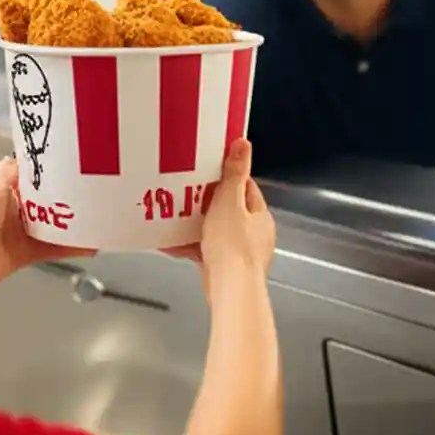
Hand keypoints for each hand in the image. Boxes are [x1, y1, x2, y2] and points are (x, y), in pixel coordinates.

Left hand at [0, 158, 94, 292]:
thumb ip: (9, 171)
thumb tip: (21, 154)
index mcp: (2, 193)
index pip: (31, 181)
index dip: (50, 176)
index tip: (72, 171)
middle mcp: (11, 213)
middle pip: (45, 205)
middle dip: (66, 202)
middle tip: (91, 197)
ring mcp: (18, 235)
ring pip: (51, 228)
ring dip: (71, 227)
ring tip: (95, 222)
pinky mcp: (23, 255)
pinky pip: (50, 250)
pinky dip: (68, 249)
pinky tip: (87, 246)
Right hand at [163, 139, 275, 277]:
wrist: (229, 289)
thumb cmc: (233, 246)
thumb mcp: (230, 201)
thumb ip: (234, 173)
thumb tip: (243, 145)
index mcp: (261, 215)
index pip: (246, 187)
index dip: (227, 177)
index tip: (208, 171)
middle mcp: (255, 234)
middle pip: (230, 210)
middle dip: (207, 203)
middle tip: (186, 193)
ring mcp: (241, 253)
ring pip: (216, 231)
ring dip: (197, 225)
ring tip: (175, 218)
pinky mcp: (226, 269)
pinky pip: (206, 251)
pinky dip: (192, 246)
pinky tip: (173, 244)